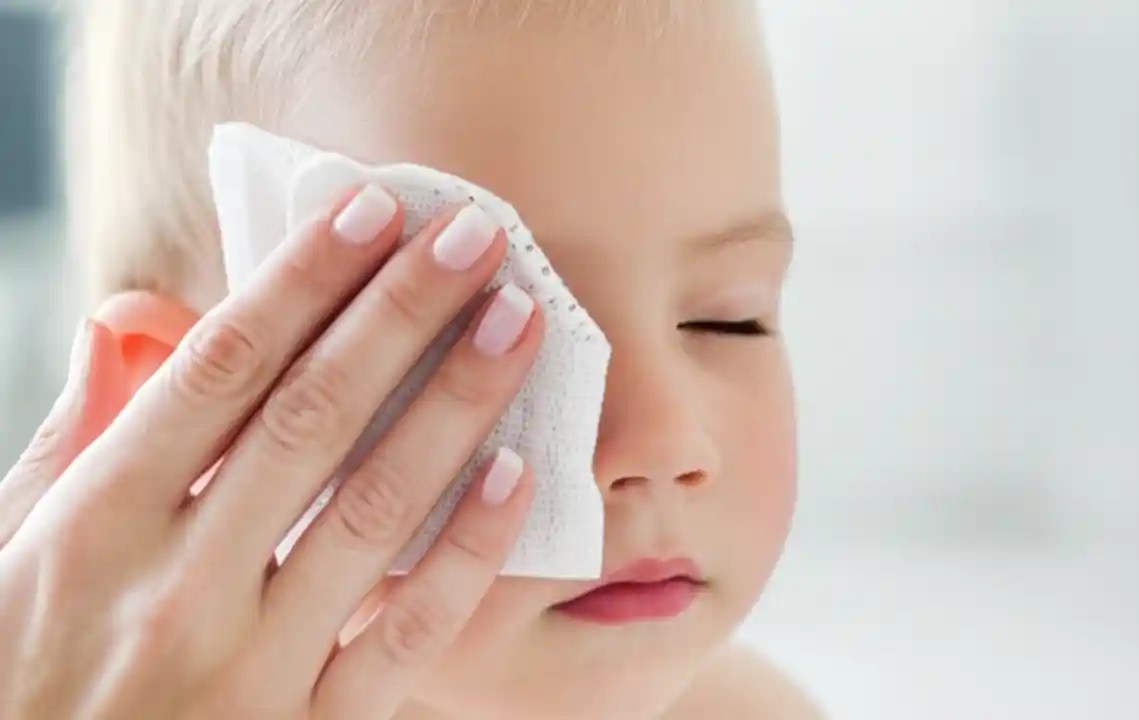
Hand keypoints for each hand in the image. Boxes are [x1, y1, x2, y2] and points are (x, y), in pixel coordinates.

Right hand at [0, 187, 540, 719]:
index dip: (304, 277)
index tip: (374, 207)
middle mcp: (173, 587)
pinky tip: (518, 476)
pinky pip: (407, 636)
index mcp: (92, 526)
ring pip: (372, 510)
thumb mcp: (6, 554)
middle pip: (311, 415)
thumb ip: (74, 433)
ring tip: (516, 326)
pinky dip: (466, 553)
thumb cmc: (22, 678)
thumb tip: (133, 313)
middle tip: (477, 235)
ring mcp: (247, 669)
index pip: (220, 367)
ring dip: (455, 405)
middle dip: (401, 313)